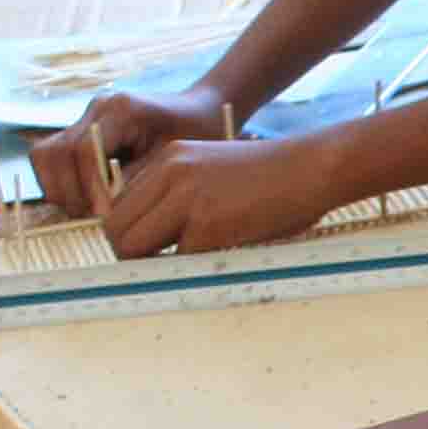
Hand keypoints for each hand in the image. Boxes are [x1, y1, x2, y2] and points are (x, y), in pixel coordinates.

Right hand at [27, 84, 233, 218]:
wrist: (197, 111)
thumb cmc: (194, 132)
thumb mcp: (173, 158)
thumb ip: (138, 180)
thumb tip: (107, 211)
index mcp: (121, 110)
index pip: (85, 149)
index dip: (89, 187)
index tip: (103, 216)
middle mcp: (95, 110)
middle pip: (54, 152)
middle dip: (69, 191)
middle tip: (92, 218)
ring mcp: (83, 120)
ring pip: (44, 155)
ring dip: (59, 189)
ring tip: (87, 212)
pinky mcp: (79, 133)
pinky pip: (52, 159)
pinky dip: (60, 183)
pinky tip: (87, 200)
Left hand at [100, 132, 345, 256]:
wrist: (311, 167)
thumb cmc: (272, 176)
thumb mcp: (213, 171)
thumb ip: (178, 196)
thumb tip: (152, 241)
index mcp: (169, 159)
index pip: (118, 205)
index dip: (131, 233)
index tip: (152, 248)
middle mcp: (169, 173)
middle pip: (115, 228)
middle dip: (132, 254)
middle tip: (160, 266)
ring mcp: (185, 197)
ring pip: (133, 246)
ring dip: (152, 265)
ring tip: (185, 266)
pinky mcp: (207, 224)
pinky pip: (177, 261)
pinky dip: (192, 269)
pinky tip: (216, 260)